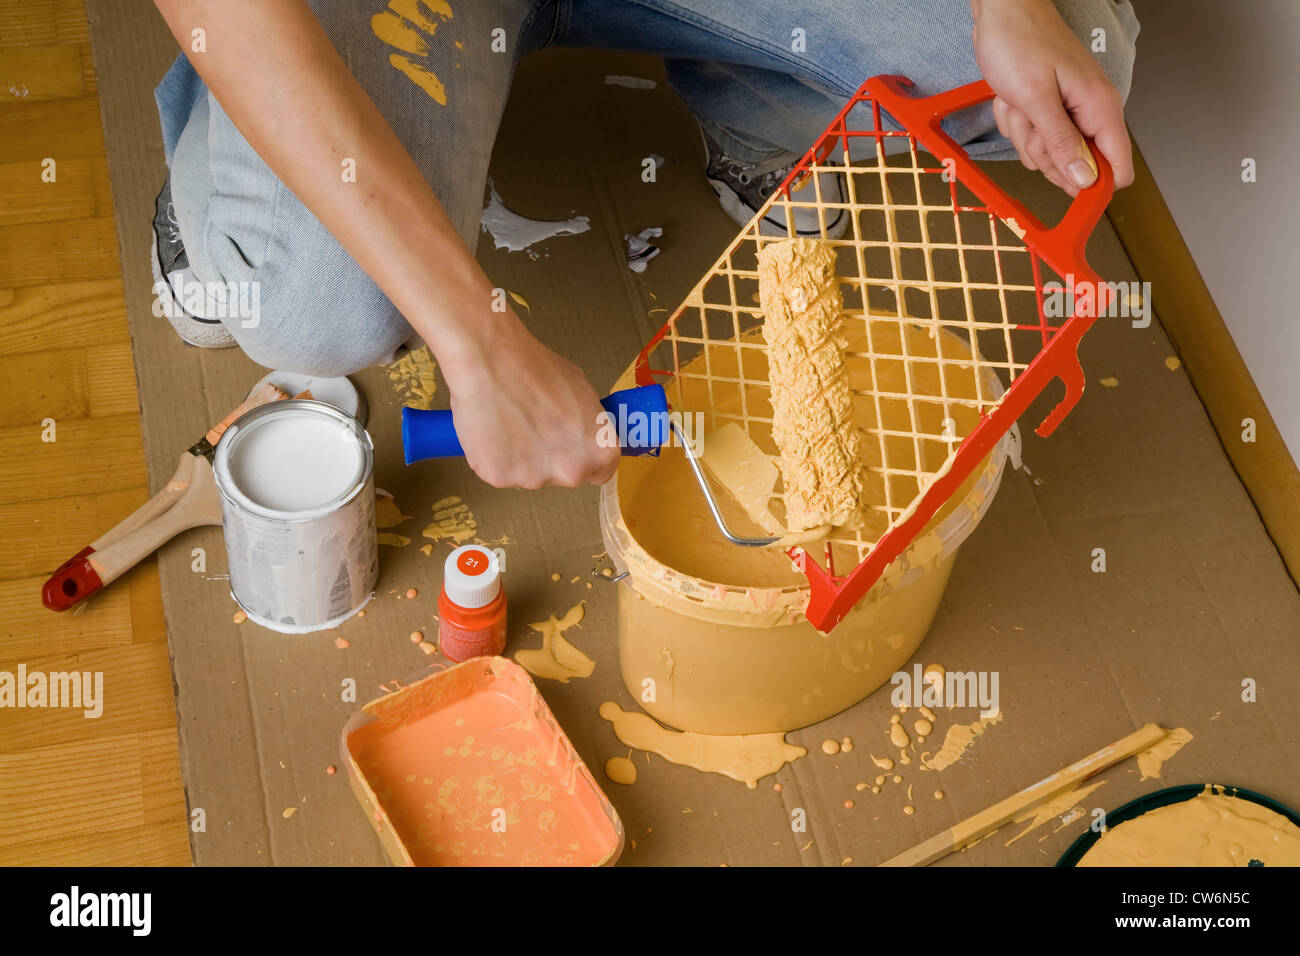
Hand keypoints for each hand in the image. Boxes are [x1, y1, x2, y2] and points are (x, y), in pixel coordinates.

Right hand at [442, 316, 619, 488]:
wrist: (489, 362)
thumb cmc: (535, 368)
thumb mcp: (582, 390)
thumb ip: (588, 422)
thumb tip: (583, 430)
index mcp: (599, 451)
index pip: (600, 472)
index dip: (584, 457)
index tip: (571, 447)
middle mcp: (571, 471)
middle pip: (564, 475)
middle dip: (552, 458)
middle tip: (533, 427)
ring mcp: (534, 479)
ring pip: (529, 475)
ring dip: (521, 458)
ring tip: (507, 422)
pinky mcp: (500, 478)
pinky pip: (500, 472)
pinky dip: (495, 457)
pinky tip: (490, 430)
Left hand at [972, 0, 1133, 194]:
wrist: (1002, 11)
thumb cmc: (1020, 42)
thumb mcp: (1036, 97)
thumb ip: (1061, 141)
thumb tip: (1085, 179)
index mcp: (1099, 108)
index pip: (1118, 168)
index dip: (1091, 184)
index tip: (1063, 178)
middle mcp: (1088, 113)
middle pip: (1075, 168)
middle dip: (1044, 152)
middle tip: (1033, 120)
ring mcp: (1067, 112)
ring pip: (1045, 153)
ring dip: (1024, 133)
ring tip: (1021, 101)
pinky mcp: (1046, 110)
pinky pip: (1029, 136)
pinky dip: (1015, 120)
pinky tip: (1014, 97)